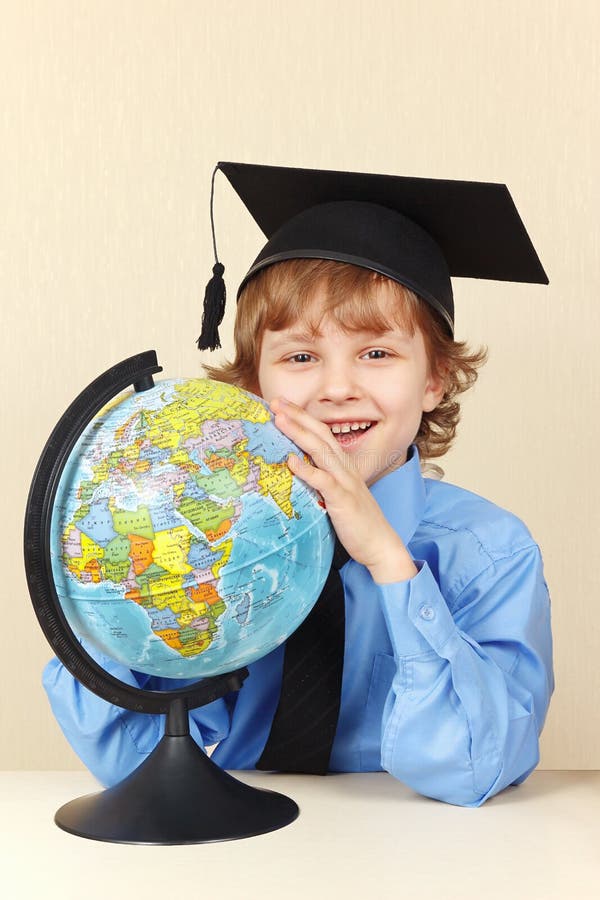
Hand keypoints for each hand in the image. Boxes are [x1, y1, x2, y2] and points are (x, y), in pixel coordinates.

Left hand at [270, 398, 417, 582]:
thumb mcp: (337, 496)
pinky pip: (323, 481)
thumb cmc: (357, 524)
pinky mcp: (343, 500)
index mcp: (343, 467)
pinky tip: (291, 461)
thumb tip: (298, 473)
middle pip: (319, 435)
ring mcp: (345, 482)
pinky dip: (307, 470)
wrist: (381, 545)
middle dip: (298, 416)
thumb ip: (321, 482)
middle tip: (277, 401)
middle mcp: (344, 469)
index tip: (284, 406)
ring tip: (280, 419)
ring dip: (299, 433)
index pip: (321, 435)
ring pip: (320, 451)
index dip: (303, 418)